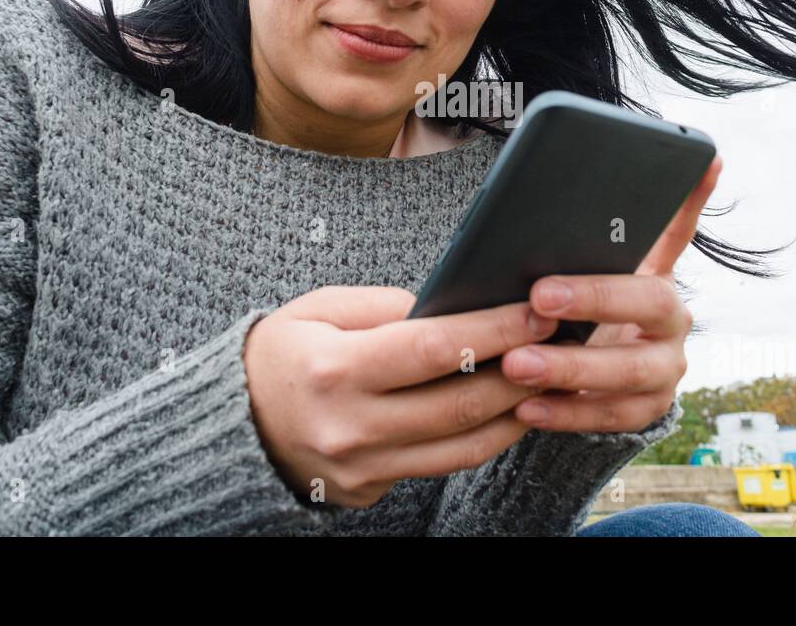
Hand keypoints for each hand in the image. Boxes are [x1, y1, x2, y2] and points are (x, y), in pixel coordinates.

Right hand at [242, 286, 561, 508]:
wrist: (235, 423)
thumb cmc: (284, 352)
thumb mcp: (320, 307)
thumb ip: (386, 305)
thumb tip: (456, 308)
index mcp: (335, 368)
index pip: (434, 349)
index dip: (495, 329)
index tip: (537, 310)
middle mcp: (350, 426)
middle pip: (459, 404)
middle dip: (522, 370)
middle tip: (560, 341)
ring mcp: (361, 467)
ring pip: (462, 446)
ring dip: (516, 411)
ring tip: (549, 376)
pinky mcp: (371, 490)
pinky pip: (441, 465)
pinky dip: (482, 437)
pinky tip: (508, 410)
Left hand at [500, 156, 722, 431]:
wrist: (594, 378)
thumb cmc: (578, 314)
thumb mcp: (582, 278)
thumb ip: (575, 252)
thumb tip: (539, 206)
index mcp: (659, 277)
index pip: (676, 234)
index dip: (693, 198)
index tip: (702, 157)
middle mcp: (674, 321)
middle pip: (652, 304)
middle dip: (595, 298)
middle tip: (538, 296)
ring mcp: (666, 369)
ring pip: (630, 372)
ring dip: (571, 368)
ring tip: (516, 364)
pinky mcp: (647, 411)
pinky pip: (611, 418)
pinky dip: (567, 413)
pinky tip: (528, 408)